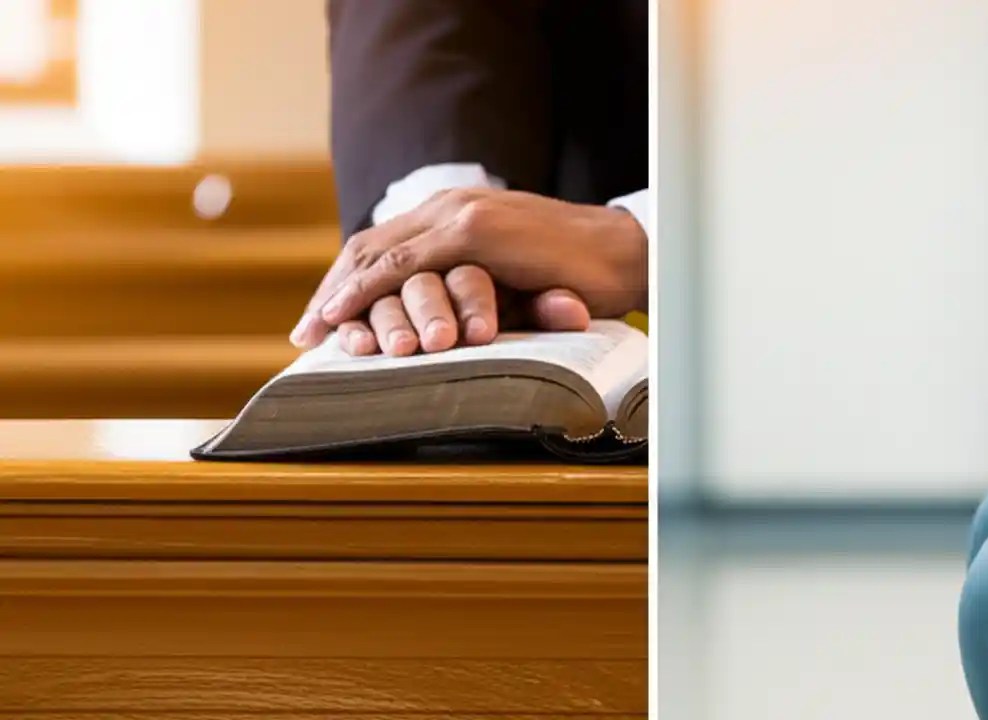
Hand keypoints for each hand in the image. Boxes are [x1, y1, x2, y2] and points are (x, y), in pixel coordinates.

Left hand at [290, 188, 646, 347]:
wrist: (625, 254)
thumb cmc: (576, 275)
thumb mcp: (510, 281)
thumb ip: (470, 291)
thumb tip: (439, 329)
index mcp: (457, 214)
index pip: (387, 246)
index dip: (349, 283)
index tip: (324, 320)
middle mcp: (450, 206)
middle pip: (369, 247)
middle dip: (332, 291)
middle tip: (305, 332)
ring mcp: (460, 214)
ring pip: (378, 253)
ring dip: (340, 294)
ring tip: (315, 332)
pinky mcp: (475, 230)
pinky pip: (404, 264)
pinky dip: (366, 291)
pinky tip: (344, 316)